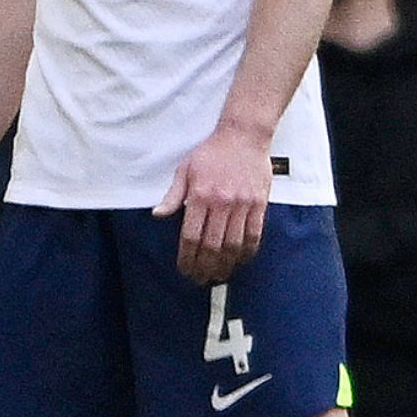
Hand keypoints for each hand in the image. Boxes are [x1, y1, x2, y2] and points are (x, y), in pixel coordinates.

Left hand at [156, 125, 272, 283]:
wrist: (243, 137)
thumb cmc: (210, 153)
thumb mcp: (184, 170)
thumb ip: (172, 195)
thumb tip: (157, 214)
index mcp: (199, 195)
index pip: (191, 235)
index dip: (187, 257)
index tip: (184, 269)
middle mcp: (221, 203)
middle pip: (212, 245)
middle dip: (205, 267)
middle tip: (200, 280)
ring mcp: (242, 205)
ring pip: (234, 244)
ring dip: (226, 264)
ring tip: (219, 276)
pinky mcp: (259, 204)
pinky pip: (254, 234)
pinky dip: (248, 251)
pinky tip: (240, 261)